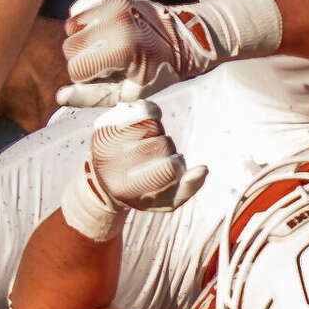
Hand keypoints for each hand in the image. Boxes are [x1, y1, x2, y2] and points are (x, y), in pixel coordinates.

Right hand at [57, 0, 281, 107]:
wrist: (183, 36)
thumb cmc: (159, 69)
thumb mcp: (131, 91)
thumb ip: (93, 96)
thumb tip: (61, 96)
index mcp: (122, 45)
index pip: (76, 68)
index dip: (89, 77)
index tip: (110, 73)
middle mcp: (115, 16)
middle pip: (69, 46)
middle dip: (85, 57)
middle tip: (111, 59)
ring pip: (71, 26)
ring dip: (85, 38)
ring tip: (110, 43)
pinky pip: (79, 8)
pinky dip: (88, 20)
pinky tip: (109, 28)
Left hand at [58, 99, 206, 240]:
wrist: (105, 180)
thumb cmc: (144, 191)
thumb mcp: (165, 200)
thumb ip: (187, 188)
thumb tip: (203, 169)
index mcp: (126, 187)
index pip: (168, 167)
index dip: (176, 166)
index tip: (170, 169)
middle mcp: (112, 163)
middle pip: (162, 145)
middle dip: (166, 150)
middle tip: (157, 158)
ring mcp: (107, 141)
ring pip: (152, 124)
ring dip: (157, 133)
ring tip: (148, 143)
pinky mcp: (106, 123)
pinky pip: (140, 108)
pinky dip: (150, 113)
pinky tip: (146, 124)